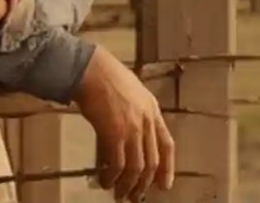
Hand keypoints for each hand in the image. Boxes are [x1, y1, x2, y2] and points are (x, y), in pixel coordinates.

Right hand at [74, 47, 174, 200]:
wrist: (91, 69)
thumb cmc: (105, 76)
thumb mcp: (132, 91)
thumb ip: (136, 111)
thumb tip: (130, 134)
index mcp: (153, 111)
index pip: (167, 145)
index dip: (168, 168)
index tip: (164, 185)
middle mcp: (146, 122)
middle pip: (151, 162)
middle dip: (143, 183)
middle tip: (134, 196)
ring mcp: (132, 129)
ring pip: (136, 168)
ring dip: (127, 185)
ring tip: (119, 194)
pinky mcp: (114, 133)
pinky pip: (117, 164)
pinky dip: (112, 177)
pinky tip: (105, 181)